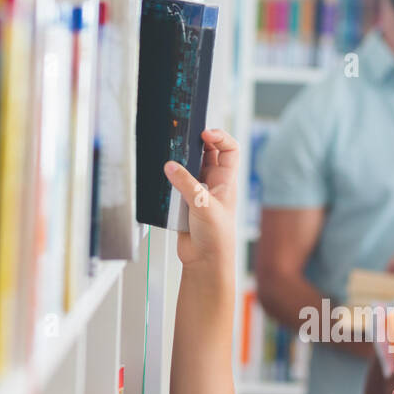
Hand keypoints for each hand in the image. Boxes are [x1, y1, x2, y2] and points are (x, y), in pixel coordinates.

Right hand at [164, 128, 239, 270]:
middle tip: (182, 139)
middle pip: (208, 153)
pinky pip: (177, 183)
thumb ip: (186, 183)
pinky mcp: (185, 201)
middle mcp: (214, 183)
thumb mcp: (202, 205)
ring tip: (171, 156)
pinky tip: (163, 178)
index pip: (230, 149)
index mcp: (226, 180)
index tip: (204, 133)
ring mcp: (199, 191)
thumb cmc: (217, 237)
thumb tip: (171, 166)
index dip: (220, 137)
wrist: (205, 260)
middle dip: (196, 143)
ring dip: (181, 161)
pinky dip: (170, 178)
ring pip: (190, 166)